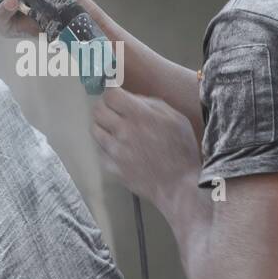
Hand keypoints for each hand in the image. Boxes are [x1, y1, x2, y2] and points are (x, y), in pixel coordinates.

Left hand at [91, 87, 200, 208]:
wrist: (179, 186)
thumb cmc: (182, 150)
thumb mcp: (176, 118)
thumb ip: (151, 104)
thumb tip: (130, 98)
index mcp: (139, 116)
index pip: (110, 95)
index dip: (111, 92)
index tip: (115, 93)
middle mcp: (123, 131)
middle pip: (98, 110)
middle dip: (105, 106)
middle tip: (114, 110)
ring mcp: (115, 151)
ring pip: (95, 130)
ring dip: (103, 125)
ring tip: (116, 129)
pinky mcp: (111, 167)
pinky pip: (101, 150)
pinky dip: (107, 146)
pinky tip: (120, 148)